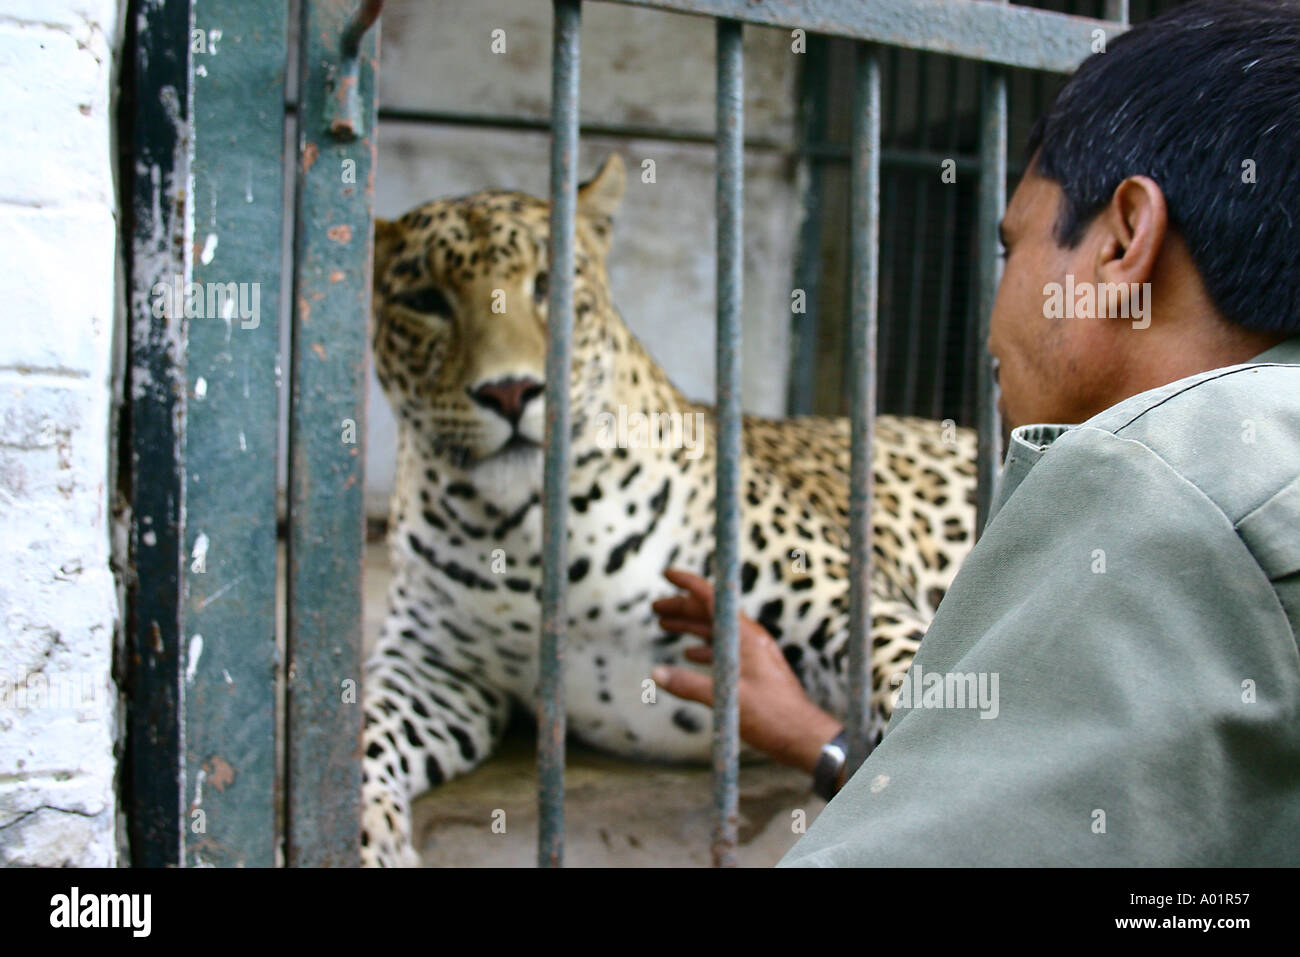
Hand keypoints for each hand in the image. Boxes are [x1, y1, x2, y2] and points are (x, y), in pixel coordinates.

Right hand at [650, 567, 842, 774]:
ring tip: (665, 626)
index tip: (668, 573)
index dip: (688, 583)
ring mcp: (754, 653)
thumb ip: (689, 685)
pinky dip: (705, 646)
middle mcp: (749, 639)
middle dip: (682, 607)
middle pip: (712, 612)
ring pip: (717, 630)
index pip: (714, 597)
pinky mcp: (756, 669)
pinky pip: (725, 648)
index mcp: (744, 637)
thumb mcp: (725, 699)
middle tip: (655, 607)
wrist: (804, 736)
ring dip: (691, 626)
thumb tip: (654, 674)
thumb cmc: (771, 717)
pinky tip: (690, 654)